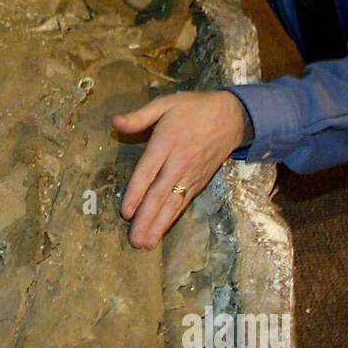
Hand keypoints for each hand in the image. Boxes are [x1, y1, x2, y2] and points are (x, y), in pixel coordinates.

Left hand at [111, 90, 245, 249]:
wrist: (232, 117)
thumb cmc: (194, 109)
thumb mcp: (165, 103)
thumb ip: (139, 116)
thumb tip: (114, 123)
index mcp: (167, 143)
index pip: (148, 171)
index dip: (137, 193)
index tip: (126, 212)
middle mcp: (179, 163)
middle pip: (160, 194)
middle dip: (147, 219)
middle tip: (135, 240)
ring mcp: (191, 176)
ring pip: (173, 204)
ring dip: (159, 226)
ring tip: (146, 244)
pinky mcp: (199, 183)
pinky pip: (183, 204)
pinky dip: (172, 220)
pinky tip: (161, 232)